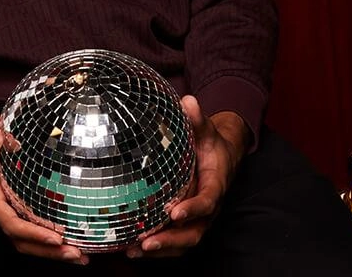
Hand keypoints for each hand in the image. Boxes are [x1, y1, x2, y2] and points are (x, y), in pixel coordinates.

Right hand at [0, 104, 86, 264]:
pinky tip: (69, 234)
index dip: (32, 233)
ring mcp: (5, 201)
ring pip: (25, 235)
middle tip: (76, 253)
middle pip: (19, 238)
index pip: (9, 220)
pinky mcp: (14, 196)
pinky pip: (30, 221)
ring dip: (50, 248)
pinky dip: (48, 233)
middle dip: (46, 249)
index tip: (55, 237)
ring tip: (78, 253)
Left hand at [127, 96, 248, 258]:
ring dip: (161, 250)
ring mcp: (198, 218)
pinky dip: (157, 248)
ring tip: (134, 251)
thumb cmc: (210, 142)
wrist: (220, 155)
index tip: (174, 212)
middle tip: (146, 242)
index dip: (193, 209)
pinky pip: (175, 240)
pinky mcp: (187, 222)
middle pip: (194, 232)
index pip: (207, 201)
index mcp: (215, 185)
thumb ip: (198, 119)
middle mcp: (208, 207)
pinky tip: (132, 248)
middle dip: (171, 240)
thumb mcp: (206, 129)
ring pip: (183, 241)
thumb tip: (188, 100)